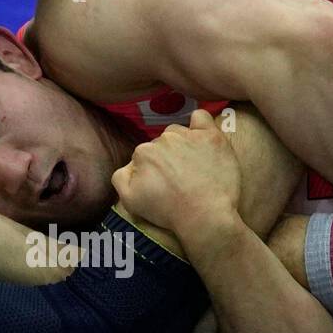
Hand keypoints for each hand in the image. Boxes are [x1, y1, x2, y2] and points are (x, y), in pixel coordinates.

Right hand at [111, 110, 239, 238]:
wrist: (205, 215)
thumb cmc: (168, 211)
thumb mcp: (130, 200)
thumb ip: (120, 177)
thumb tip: (128, 165)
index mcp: (143, 152)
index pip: (145, 155)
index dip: (153, 169)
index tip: (163, 183)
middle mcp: (164, 138)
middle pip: (162, 143)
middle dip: (168, 157)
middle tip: (178, 178)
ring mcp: (189, 135)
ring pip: (179, 132)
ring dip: (182, 144)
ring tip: (192, 165)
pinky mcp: (212, 136)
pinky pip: (201, 117)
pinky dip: (199, 124)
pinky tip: (202, 137)